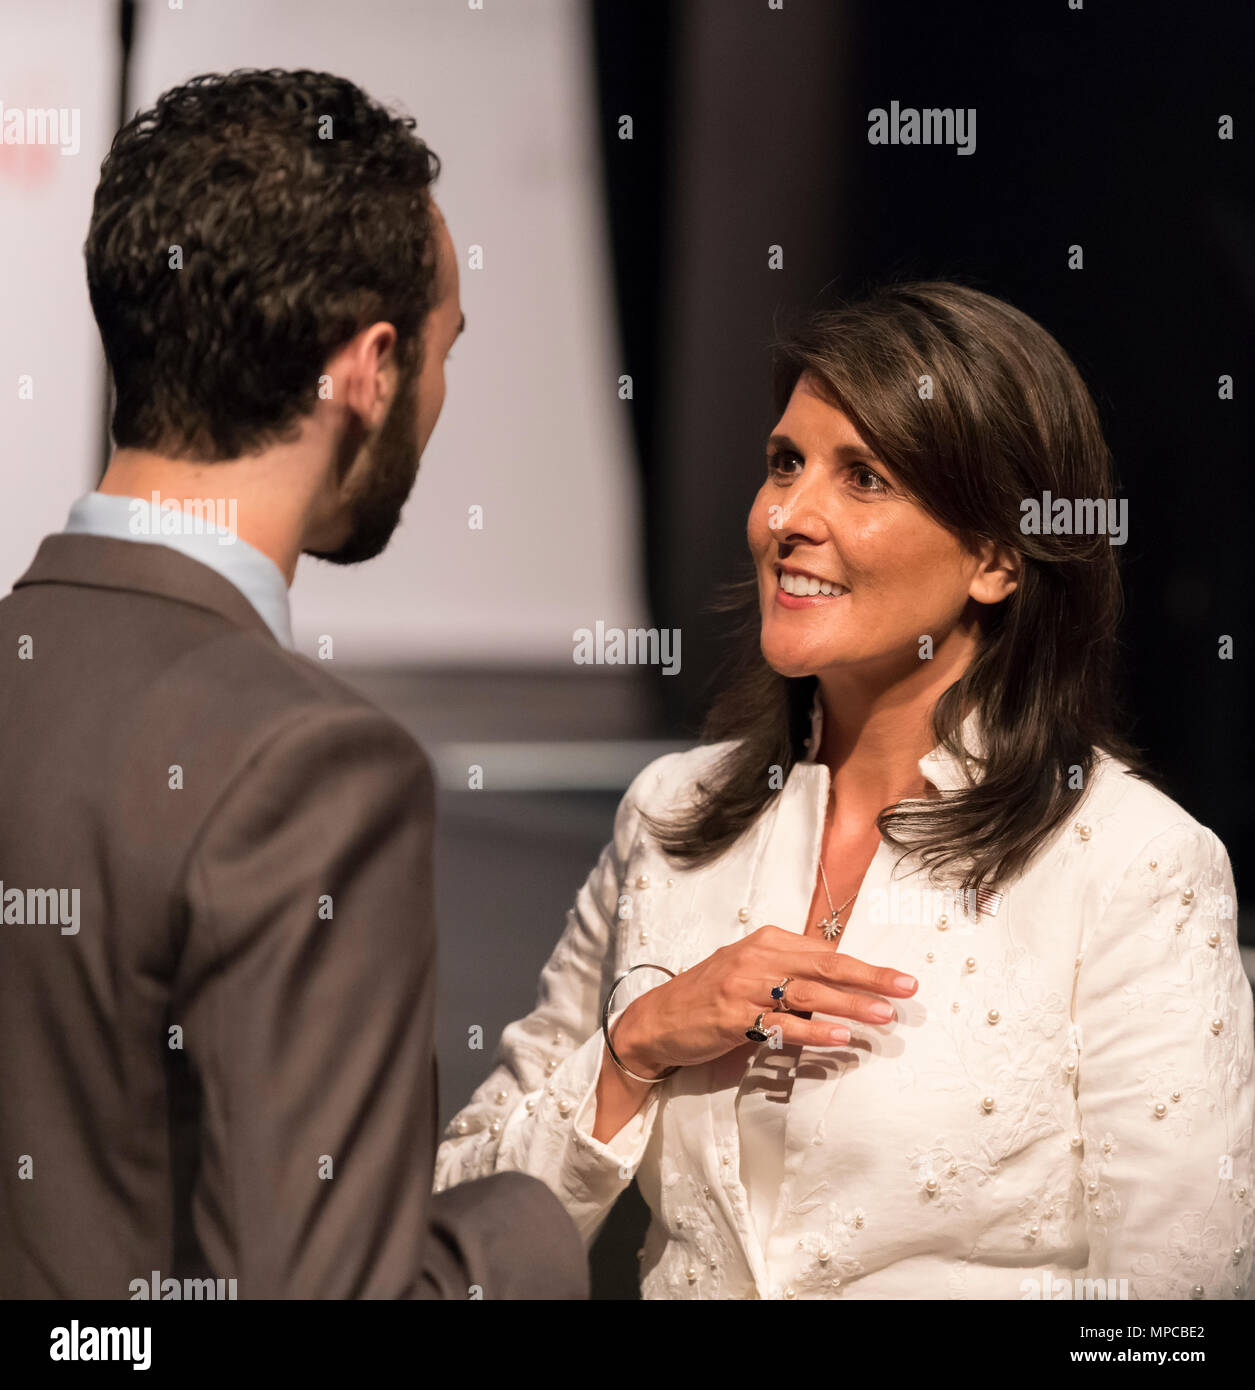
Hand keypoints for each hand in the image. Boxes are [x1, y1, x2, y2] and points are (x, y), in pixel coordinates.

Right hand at [612, 924, 917, 1074]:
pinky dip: (812, 1030)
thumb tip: (839, 977)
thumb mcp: (750, 970)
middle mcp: (757, 957)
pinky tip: (839, 1037)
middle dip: (870, 977)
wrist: (657, 1019)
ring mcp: (743, 986)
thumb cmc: (709, 995)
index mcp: (767, 941)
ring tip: (884, 1016)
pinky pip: (780, 1024)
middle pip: (824, 965)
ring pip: (807, 993)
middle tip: (907, 988)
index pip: (826, 951)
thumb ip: (789, 970)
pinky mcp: (733, 1016)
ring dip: (850, 1005)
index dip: (865, 966)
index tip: (900, 978)